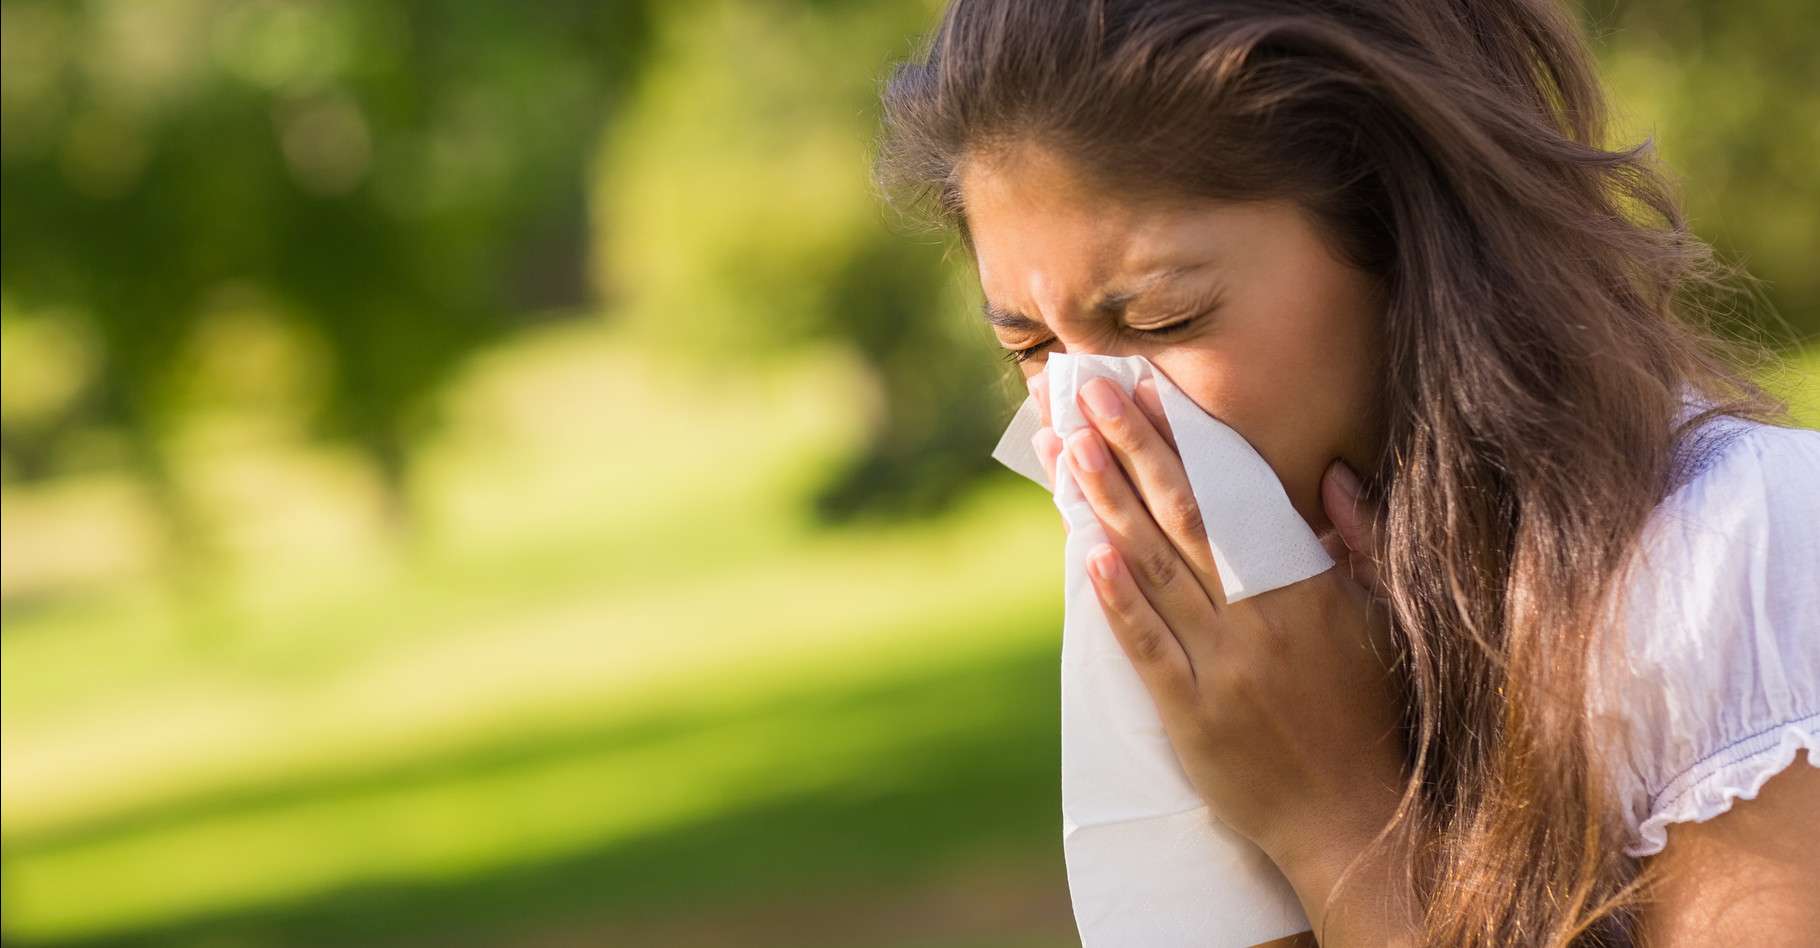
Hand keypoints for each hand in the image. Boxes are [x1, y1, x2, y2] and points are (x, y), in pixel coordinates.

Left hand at [1029, 372, 1415, 939]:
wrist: (1354, 818)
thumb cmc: (1370, 714)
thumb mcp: (1382, 619)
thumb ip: (1362, 543)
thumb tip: (1333, 477)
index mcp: (1309, 587)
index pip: (1237, 495)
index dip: (1188, 442)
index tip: (1150, 393)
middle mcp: (1263, 618)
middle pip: (1185, 517)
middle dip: (1133, 449)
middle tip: (1090, 395)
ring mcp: (1225, 668)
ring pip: (1155, 570)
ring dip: (1109, 504)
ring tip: (1069, 449)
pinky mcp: (1193, 717)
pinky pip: (1148, 648)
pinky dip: (1118, 600)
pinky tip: (1087, 552)